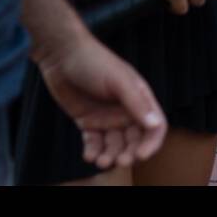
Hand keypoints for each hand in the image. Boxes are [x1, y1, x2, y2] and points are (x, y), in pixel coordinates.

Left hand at [36, 31, 166, 171]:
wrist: (61, 55)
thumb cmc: (94, 61)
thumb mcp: (118, 81)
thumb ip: (137, 103)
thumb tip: (155, 125)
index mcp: (139, 98)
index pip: (154, 126)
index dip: (151, 142)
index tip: (140, 155)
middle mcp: (125, 110)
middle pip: (135, 140)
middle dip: (129, 153)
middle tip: (119, 161)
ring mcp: (106, 117)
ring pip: (115, 145)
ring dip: (111, 156)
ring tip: (101, 161)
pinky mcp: (88, 121)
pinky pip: (94, 143)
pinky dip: (93, 152)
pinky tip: (89, 155)